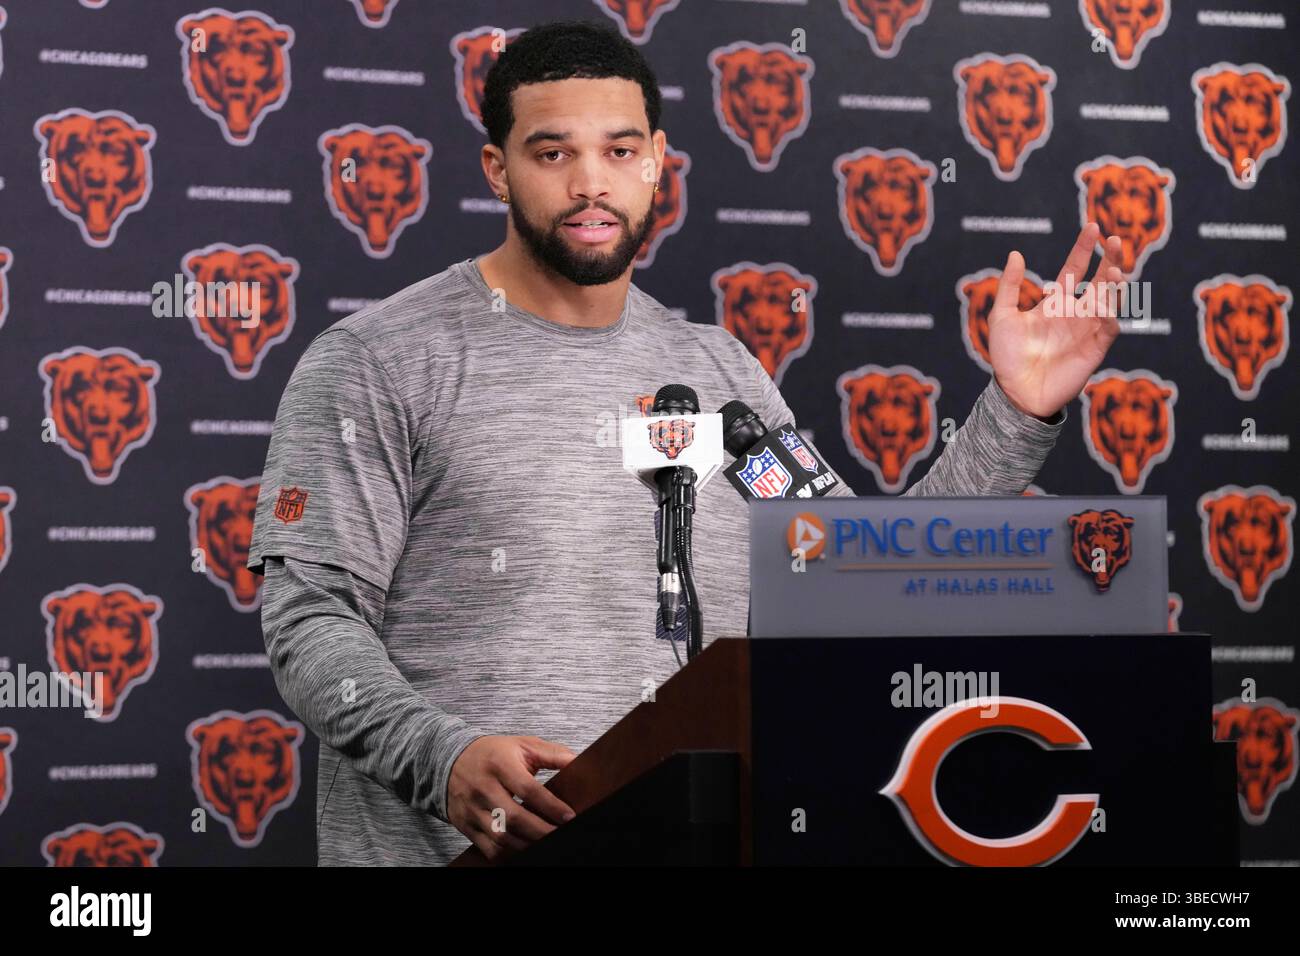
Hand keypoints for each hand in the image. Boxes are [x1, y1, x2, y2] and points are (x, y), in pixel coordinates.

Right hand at [447, 734, 576, 861]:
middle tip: (562, 834)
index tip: (569, 816)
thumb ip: (553, 754)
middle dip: (542, 831)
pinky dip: (508, 854)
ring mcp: (471, 808)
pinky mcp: (465, 825)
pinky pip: (488, 848)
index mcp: (499, 764)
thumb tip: (579, 763)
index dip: (550, 806)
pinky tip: (524, 849)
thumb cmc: (494, 753)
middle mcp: (483, 787)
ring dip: (527, 845)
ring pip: (501, 836)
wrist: (450, 760)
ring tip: (547, 843)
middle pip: (514, 817)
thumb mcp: (523, 745)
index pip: (527, 789)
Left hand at [988, 222, 1124, 418]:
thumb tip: (1016, 253)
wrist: (1015, 392)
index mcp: (1055, 303)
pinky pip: (1109, 329)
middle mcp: (1075, 313)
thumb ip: (1010, 286)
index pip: (1075, 269)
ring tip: (1115, 268)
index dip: (1084, 249)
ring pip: (1109, 301)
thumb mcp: (1002, 316)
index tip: (1093, 227)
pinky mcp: (1095, 350)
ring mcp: (1087, 330)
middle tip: (1116, 239)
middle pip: (1099, 280)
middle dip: (1110, 259)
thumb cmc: (1007, 357)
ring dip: (1115, 285)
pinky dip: (1110, 316)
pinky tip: (1106, 305)